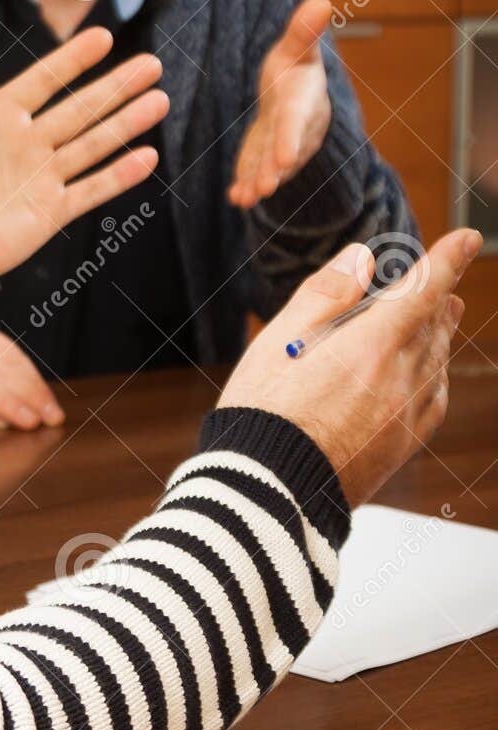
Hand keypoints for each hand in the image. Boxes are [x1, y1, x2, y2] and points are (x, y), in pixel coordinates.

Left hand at [0, 9, 167, 278]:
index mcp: (0, 116)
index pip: (45, 80)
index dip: (73, 59)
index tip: (103, 37)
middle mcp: (27, 143)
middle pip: (81, 109)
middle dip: (117, 86)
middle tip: (152, 64)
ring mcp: (42, 177)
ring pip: (94, 144)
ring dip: (127, 122)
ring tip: (159, 100)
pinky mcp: (52, 212)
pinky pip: (93, 189)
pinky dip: (121, 175)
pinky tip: (147, 156)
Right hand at [217, 227, 481, 506]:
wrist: (268, 492)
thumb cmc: (264, 412)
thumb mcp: (280, 340)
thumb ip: (325, 294)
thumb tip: (362, 256)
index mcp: (370, 348)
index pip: (423, 291)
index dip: (447, 260)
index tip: (467, 238)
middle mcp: (398, 381)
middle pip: (432, 327)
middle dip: (440, 297)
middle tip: (445, 280)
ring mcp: (403, 418)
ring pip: (436, 363)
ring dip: (441, 334)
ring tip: (445, 316)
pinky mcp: (400, 448)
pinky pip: (434, 402)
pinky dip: (438, 376)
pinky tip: (432, 375)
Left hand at [228, 0, 332, 208]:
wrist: (293, 96)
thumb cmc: (294, 70)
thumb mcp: (296, 49)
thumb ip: (304, 32)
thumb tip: (321, 1)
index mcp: (303, 104)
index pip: (297, 122)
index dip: (292, 138)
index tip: (287, 156)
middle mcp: (296, 132)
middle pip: (285, 152)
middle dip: (275, 170)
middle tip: (264, 186)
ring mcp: (280, 151)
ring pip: (271, 170)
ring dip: (259, 183)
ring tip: (247, 197)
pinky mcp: (264, 161)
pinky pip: (255, 176)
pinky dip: (245, 188)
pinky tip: (235, 198)